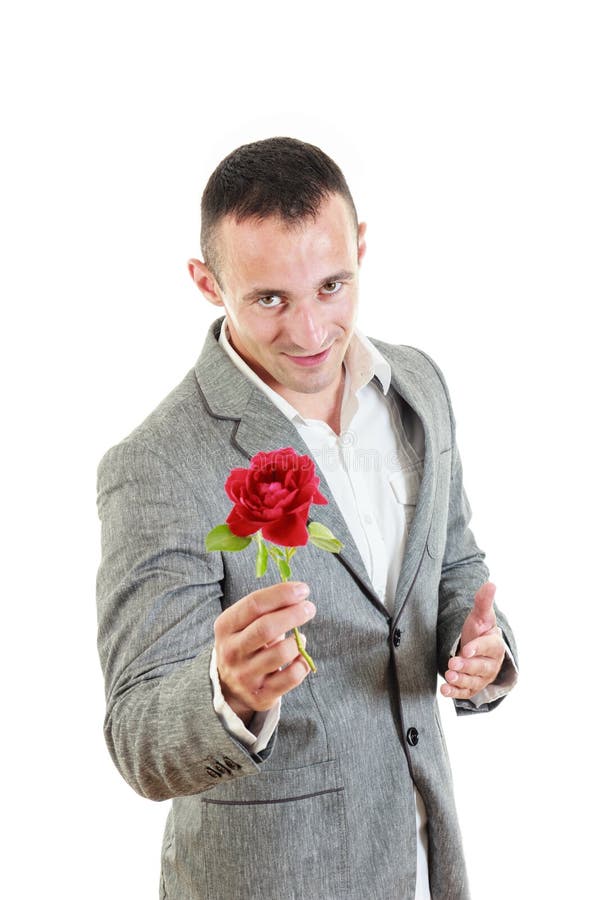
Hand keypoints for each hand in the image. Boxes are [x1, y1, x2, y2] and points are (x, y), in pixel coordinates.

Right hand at [214, 581, 315, 725]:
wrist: (228, 687)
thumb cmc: (244, 644)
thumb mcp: (243, 624)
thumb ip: (265, 609)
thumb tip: (298, 594)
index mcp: (225, 627)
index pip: (254, 604)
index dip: (281, 594)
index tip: (303, 589)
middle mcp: (231, 651)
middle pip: (266, 628)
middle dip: (294, 614)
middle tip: (310, 608)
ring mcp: (244, 676)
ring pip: (281, 653)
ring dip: (297, 642)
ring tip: (299, 638)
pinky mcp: (260, 695)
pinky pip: (291, 677)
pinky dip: (302, 663)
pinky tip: (300, 657)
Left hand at [441, 582, 504, 700]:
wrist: (477, 649)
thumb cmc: (479, 631)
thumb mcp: (480, 616)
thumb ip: (483, 602)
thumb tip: (491, 583)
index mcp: (495, 645)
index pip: (489, 647)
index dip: (479, 648)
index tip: (466, 649)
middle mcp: (491, 664)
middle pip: (481, 667)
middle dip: (467, 665)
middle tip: (453, 662)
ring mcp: (482, 677)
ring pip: (473, 681)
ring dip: (460, 680)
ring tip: (448, 675)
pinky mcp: (472, 687)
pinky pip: (465, 692)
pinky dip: (455, 693)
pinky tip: (444, 690)